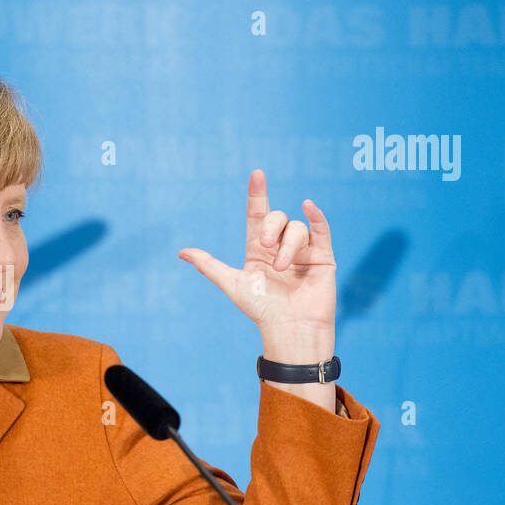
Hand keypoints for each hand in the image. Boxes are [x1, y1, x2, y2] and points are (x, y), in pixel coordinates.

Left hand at [177, 169, 335, 360]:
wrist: (290, 329)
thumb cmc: (262, 310)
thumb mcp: (232, 284)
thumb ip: (209, 265)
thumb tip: (181, 252)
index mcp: (258, 251)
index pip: (257, 215)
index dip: (257, 195)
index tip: (256, 174)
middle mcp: (280, 247)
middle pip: (276, 219)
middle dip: (270, 228)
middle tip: (264, 247)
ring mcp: (303, 251)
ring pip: (296, 228)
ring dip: (287, 245)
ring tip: (282, 267)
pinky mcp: (323, 257)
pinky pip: (322, 230)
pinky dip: (317, 216)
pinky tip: (308, 206)